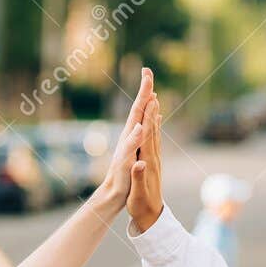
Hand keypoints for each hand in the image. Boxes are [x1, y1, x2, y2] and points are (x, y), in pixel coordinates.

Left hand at [92, 67, 155, 212]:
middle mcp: (130, 135)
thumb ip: (132, 143)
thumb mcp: (126, 161)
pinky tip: (153, 117)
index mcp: (129, 136)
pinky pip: (145, 128)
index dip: (144, 92)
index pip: (138, 108)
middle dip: (145, 91)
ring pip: (141, 117)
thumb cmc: (120, 180)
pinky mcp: (135, 148)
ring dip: (147, 103)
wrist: (112, 194)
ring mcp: (132, 141)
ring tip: (152, 92)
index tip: (148, 74)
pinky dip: (149, 119)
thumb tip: (139, 126)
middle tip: (148, 72)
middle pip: (139, 108)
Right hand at [128, 92, 162, 233]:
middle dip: (152, 110)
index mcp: (147, 163)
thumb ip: (138, 178)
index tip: (150, 100)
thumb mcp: (137, 194)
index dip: (149, 117)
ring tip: (154, 100)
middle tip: (152, 90)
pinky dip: (154, 129)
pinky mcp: (153, 165)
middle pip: (153, 130)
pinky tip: (155, 124)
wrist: (152, 218)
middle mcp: (154, 159)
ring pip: (155, 134)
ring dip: (154, 116)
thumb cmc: (141, 207)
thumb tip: (139, 163)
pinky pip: (154, 142)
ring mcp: (155, 161)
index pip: (148, 136)